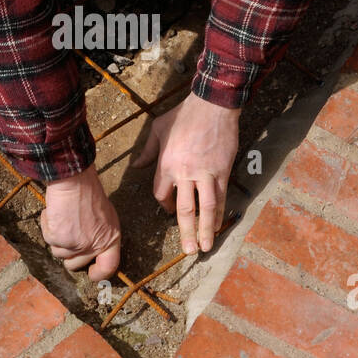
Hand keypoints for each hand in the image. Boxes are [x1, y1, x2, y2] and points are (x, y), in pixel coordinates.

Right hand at [40, 164, 120, 279]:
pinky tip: (55, 212)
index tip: (91, 274)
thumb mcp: (105, 217)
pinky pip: (48, 239)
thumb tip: (89, 252)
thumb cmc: (89, 193)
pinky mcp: (60, 239)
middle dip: (68, 252)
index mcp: (111, 238)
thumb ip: (99, 236)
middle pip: (75, 265)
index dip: (99, 274)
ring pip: (58, 253)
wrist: (74, 181)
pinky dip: (48, 225)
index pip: (109, 266)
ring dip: (57, 237)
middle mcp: (95, 245)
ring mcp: (77, 244)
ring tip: (63, 217)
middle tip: (67, 234)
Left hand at [132, 92, 239, 254]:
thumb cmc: (183, 116)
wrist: (212, 106)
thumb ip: (148, 151)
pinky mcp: (222, 171)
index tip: (171, 211)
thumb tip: (135, 166)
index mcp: (167, 164)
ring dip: (204, 230)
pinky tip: (217, 226)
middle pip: (185, 208)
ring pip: (205, 208)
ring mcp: (205, 173)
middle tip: (187, 251)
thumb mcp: (158, 130)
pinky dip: (219, 214)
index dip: (166, 206)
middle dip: (185, 231)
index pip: (162, 194)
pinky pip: (221, 197)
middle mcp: (185, 173)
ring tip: (204, 248)